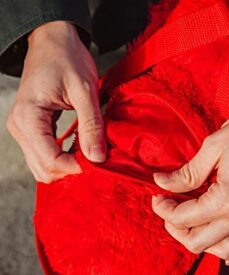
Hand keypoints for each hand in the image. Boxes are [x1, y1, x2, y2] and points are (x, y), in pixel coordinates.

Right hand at [7, 21, 105, 182]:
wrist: (53, 42)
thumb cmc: (67, 59)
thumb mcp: (84, 91)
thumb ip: (91, 125)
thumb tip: (97, 158)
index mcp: (28, 118)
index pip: (49, 160)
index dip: (76, 166)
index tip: (98, 161)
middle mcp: (20, 128)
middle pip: (43, 169)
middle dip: (71, 168)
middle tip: (95, 157)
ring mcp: (24, 129)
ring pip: (43, 165)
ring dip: (67, 164)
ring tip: (88, 151)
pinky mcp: (32, 129)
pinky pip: (45, 154)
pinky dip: (63, 156)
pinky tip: (79, 146)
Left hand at [152, 64, 228, 266]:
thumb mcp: (213, 147)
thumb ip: (187, 172)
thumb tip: (161, 181)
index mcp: (227, 199)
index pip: (185, 217)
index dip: (164, 209)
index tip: (157, 196)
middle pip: (200, 241)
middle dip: (176, 228)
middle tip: (167, 209)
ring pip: (226, 250)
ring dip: (203, 242)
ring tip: (190, 225)